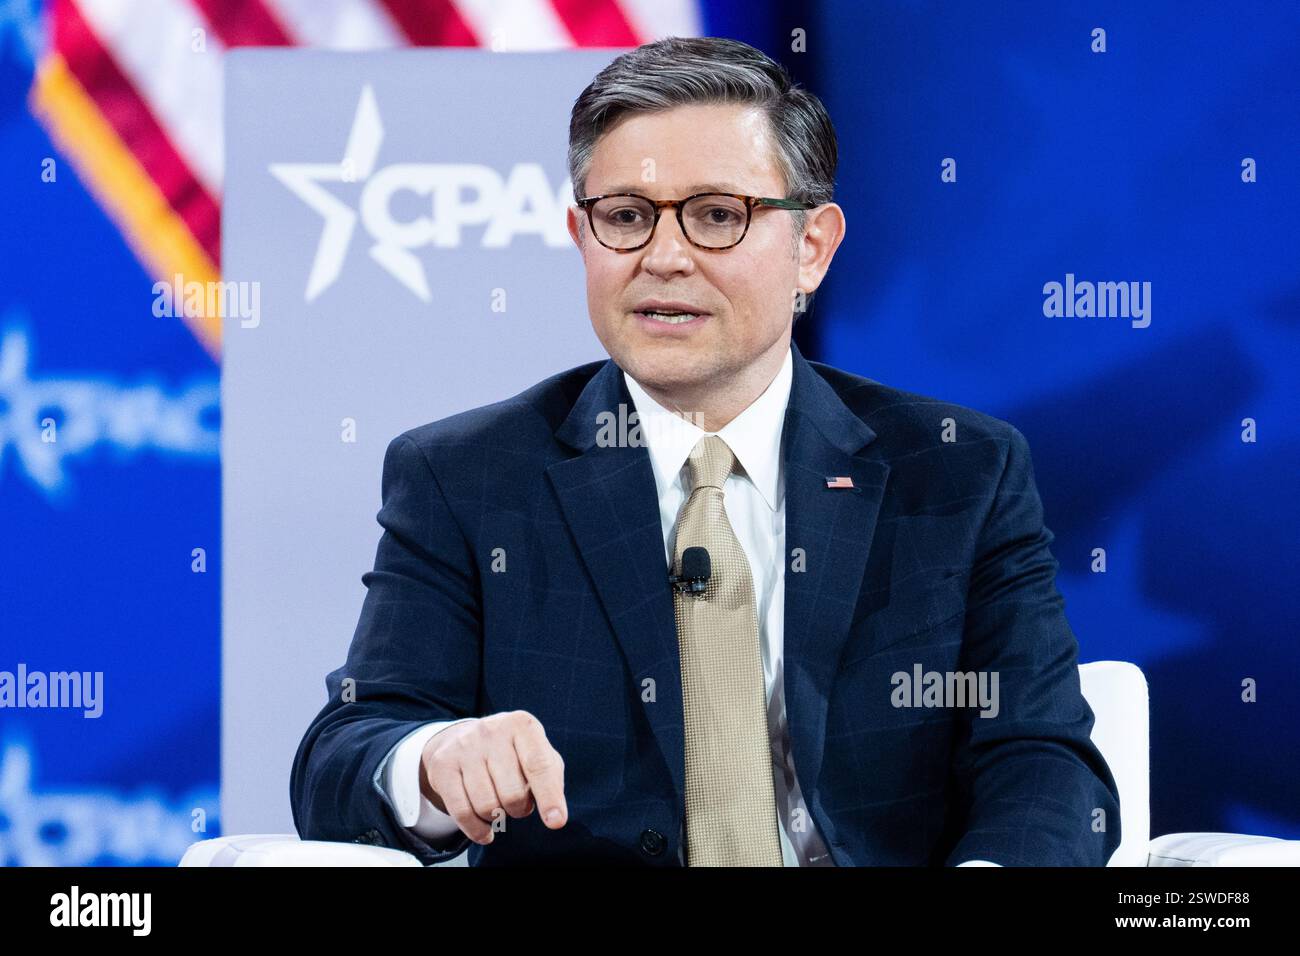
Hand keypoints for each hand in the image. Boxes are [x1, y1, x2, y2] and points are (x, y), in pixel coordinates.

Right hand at [419, 710, 567, 844]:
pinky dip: (476, 831)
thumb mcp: (536, 752)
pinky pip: (462, 813)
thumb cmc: (511, 752)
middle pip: (512, 793)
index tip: (556, 822)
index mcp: (521, 725)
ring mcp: (464, 747)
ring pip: (487, 807)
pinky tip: (484, 831)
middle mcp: (492, 731)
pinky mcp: (443, 766)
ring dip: (498, 818)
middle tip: (517, 803)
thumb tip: (555, 815)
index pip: (539, 765)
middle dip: (520, 809)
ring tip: (499, 806)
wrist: (461, 738)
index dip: (549, 797)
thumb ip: (551, 778)